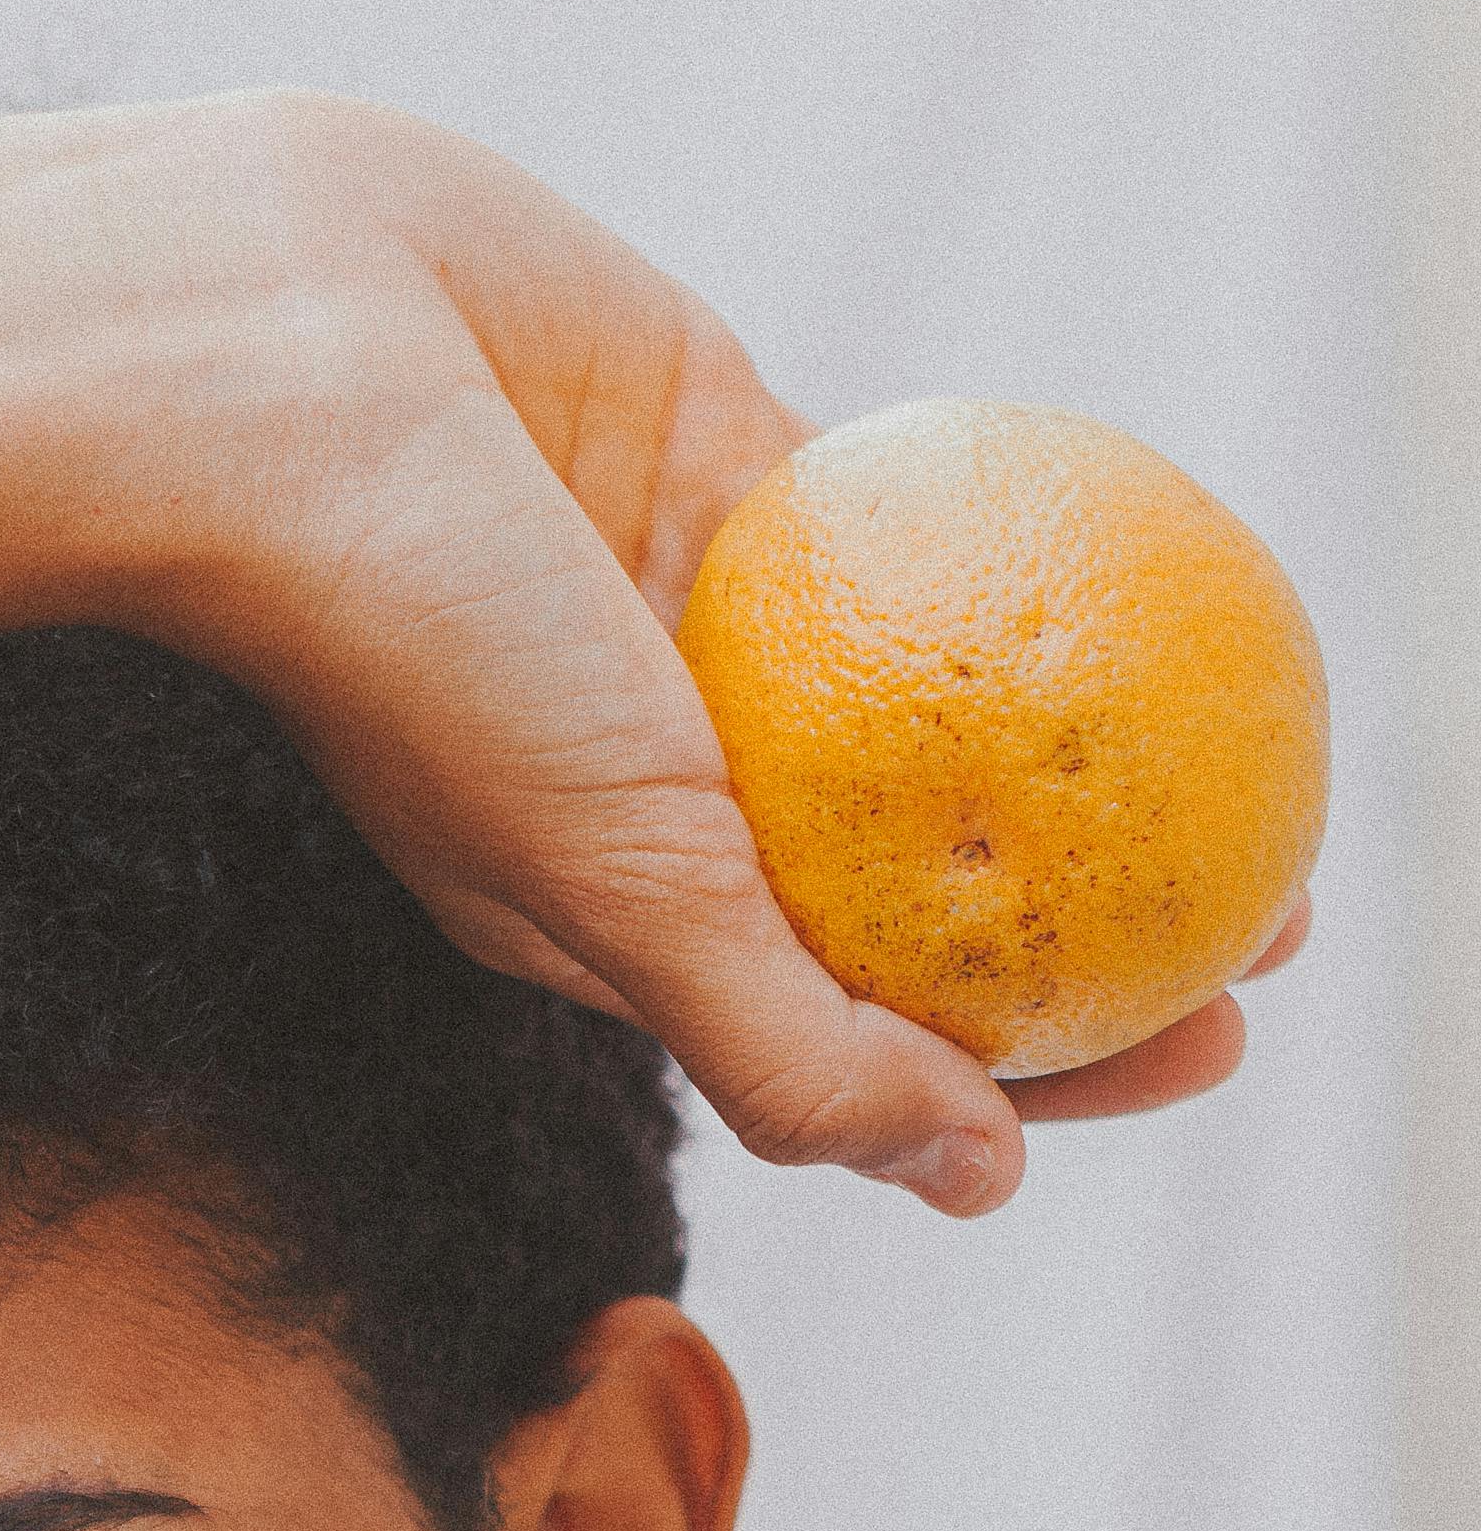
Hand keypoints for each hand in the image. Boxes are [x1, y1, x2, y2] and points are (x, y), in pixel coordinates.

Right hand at [68, 90, 1301, 1212]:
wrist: (257, 352)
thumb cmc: (405, 636)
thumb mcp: (612, 885)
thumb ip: (786, 1043)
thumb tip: (978, 1177)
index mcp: (614, 914)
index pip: (869, 1025)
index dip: (1047, 1060)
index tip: (1209, 1042)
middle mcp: (660, 784)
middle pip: (926, 882)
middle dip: (1103, 918)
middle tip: (1273, 910)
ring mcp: (693, 620)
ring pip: (936, 708)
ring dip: (1091, 743)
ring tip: (1264, 755)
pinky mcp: (719, 458)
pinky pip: (911, 519)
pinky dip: (1027, 548)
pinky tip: (1164, 565)